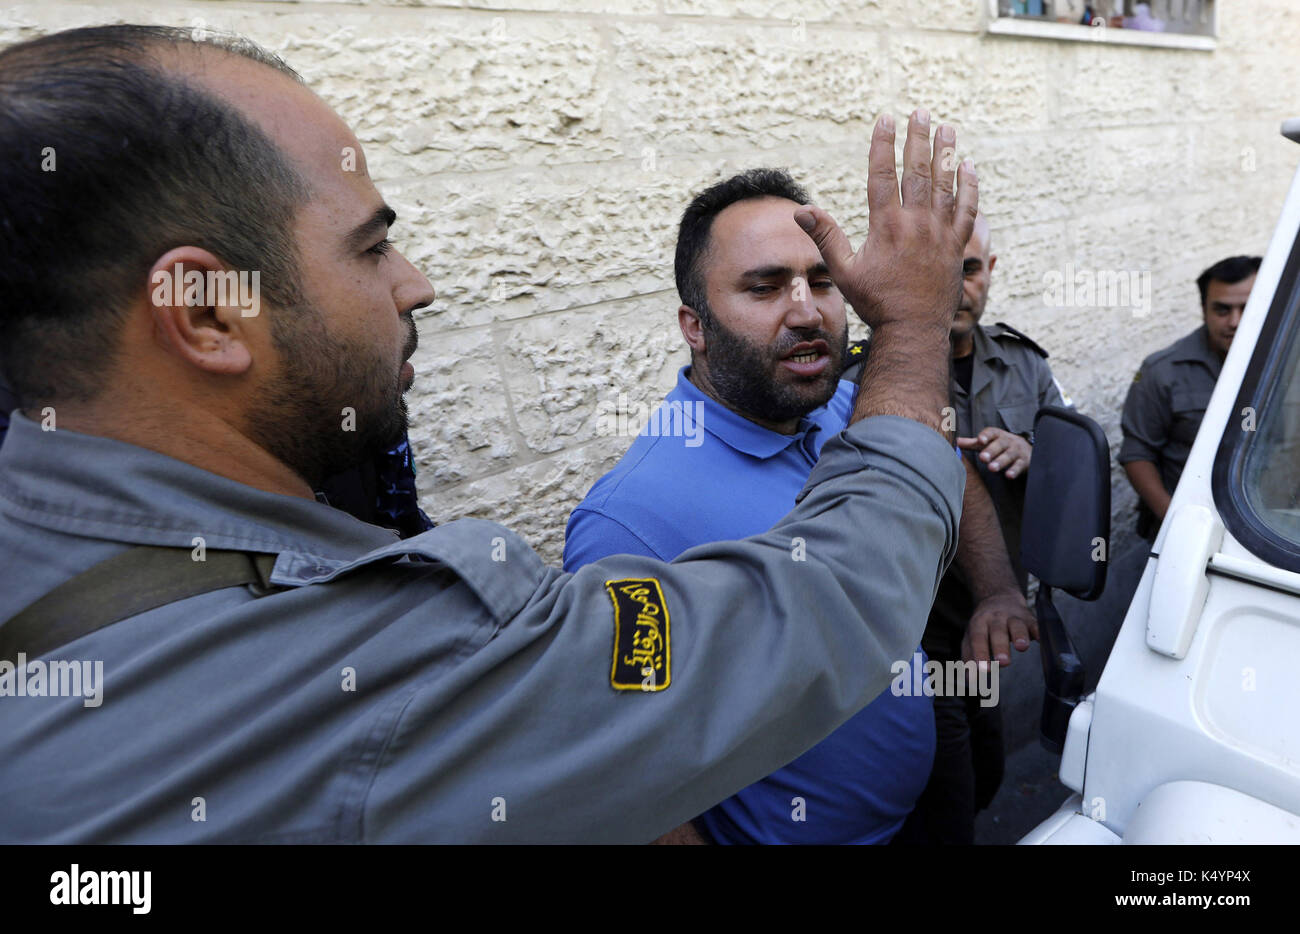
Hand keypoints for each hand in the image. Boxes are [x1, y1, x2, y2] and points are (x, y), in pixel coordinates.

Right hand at [793, 110, 976, 334]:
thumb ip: (826, 237)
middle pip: (917, 171)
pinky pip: (966, 210)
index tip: (885, 120)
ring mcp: (939, 233)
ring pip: (944, 184)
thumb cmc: (876, 302)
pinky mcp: (956, 246)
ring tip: (947, 128)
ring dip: (945, 154)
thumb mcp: (844, 271)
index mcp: (886, 225)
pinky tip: (968, 168)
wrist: (913, 329)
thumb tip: (801, 211)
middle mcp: (916, 223)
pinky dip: (967, 187)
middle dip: (918, 138)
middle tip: (920, 112)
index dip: (883, 145)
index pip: (883, 174)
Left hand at [957, 427, 1031, 478]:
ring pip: (1009, 455)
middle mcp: (1008, 441)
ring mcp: (1017, 451)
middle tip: (983, 458)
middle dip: (991, 450)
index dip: (986, 435)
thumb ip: (972, 443)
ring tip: (992, 468)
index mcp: (997, 435)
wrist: (1026, 450)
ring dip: (1001, 461)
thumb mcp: (987, 443)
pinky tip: (1008, 475)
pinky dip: (1014, 470)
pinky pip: (1019, 466)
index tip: (980, 440)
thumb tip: (954, 441)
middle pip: (1000, 444)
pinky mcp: (1024, 461)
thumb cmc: (1001, 446)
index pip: (991, 432)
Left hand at [961, 590, 1036, 665]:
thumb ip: (969, 659)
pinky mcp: (1029, 619)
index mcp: (979, 624)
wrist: (999, 598)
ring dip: (1020, 636)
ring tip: (1022, 647)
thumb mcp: (971, 638)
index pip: (978, 639)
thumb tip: (969, 680)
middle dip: (1000, 647)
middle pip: (997, 632)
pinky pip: (1035, 624)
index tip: (983, 669)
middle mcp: (995, 619)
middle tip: (1003, 662)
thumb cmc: (984, 625)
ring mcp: (1013, 618)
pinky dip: (1039, 631)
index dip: (980, 654)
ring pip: (1016, 625)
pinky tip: (1040, 639)